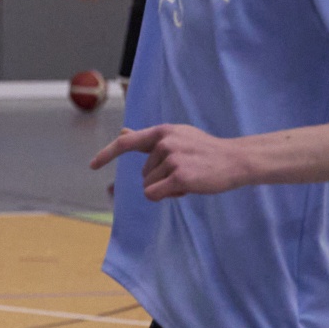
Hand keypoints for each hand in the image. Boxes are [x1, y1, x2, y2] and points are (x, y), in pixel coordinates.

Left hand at [92, 123, 251, 198]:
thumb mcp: (176, 136)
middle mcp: (164, 142)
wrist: (236, 159)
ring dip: (167, 189)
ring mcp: (172, 159)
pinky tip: (186, 189)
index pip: (126, 142)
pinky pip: (155, 194)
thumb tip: (123, 132)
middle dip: (160, 179)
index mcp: (162, 131)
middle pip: (143, 174)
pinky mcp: (180, 177)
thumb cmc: (205, 150)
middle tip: (184, 172)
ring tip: (189, 178)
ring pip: (150, 186)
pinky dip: (166, 196)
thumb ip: (148, 138)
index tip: (92, 165)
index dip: (107, 154)